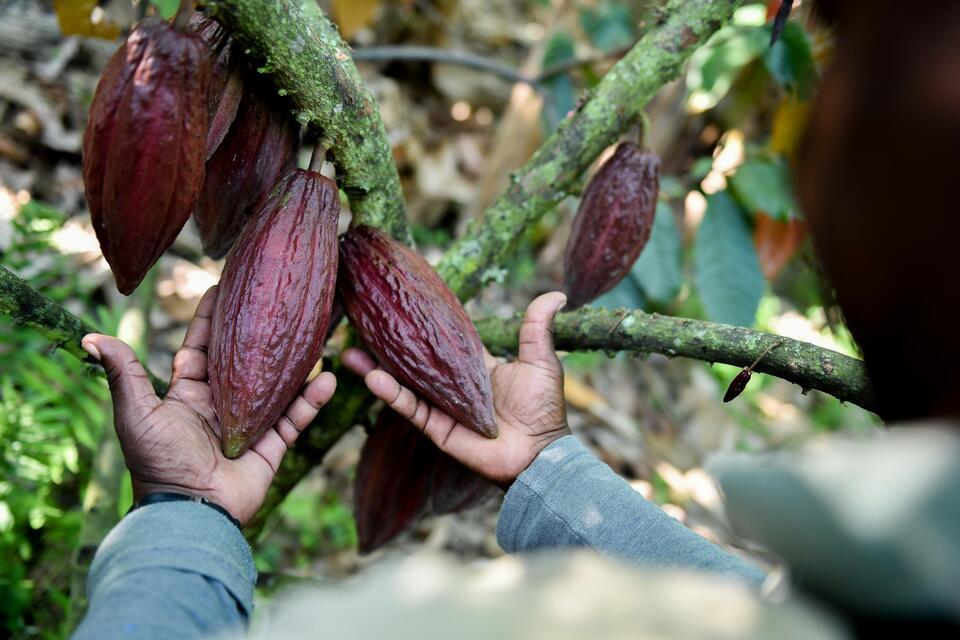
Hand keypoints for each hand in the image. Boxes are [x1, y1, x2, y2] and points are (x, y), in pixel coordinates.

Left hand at [81, 286, 336, 525]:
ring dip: (294, 363)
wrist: (190, 512)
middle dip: (259, 332)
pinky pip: (295, 418)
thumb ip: (124, 375)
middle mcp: (221, 406)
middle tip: (276, 300)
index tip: (223, 287)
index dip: (211, 319)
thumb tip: (92, 337)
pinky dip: (311, 400)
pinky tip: (327, 377)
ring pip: (277, 386)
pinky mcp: (271, 446)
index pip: (202, 347)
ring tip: (314, 334)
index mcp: (188, 395)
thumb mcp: (137, 413)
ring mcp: (249, 425)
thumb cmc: (158, 463)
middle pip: (245, 361)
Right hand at [342, 291, 569, 487]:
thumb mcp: (541, 361)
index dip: (424, 323)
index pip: (444, 339)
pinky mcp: (436, 427)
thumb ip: (538, 328)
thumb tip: (557, 293)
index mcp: (475, 367)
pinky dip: (390, 393)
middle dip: (388, 344)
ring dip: (376, 368)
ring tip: (348, 350)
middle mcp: (453, 384)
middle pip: (414, 359)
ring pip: (403, 382)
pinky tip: (369, 376)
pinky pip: (410, 407)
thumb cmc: (544, 410)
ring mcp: (442, 406)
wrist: (540, 454)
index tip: (402, 302)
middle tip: (363, 323)